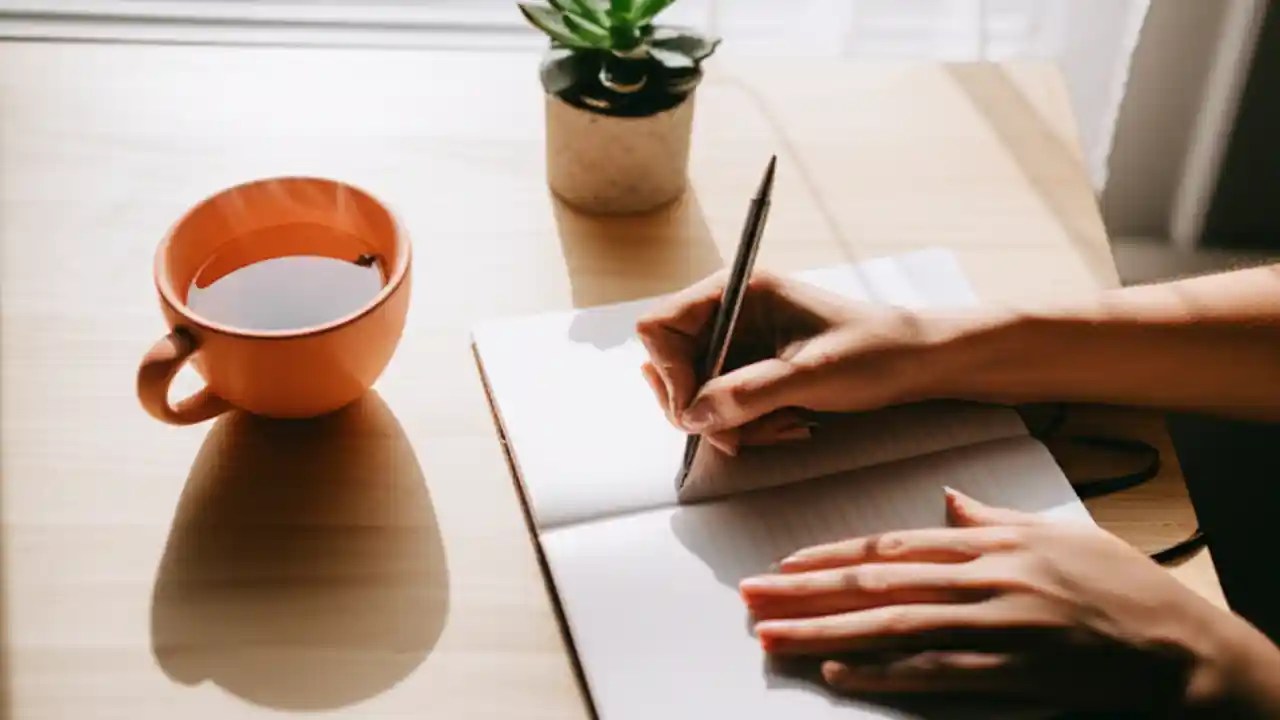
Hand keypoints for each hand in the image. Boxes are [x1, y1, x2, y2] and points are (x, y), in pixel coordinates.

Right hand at [635, 270, 942, 453]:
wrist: (918, 364)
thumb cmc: (874, 352)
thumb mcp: (809, 375)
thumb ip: (746, 393)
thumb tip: (692, 415)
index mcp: (738, 291)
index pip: (661, 325)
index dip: (669, 372)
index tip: (697, 410)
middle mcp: (730, 313)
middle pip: (671, 364)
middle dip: (700, 406)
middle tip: (735, 434)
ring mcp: (740, 343)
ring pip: (696, 394)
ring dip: (729, 422)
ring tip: (780, 427)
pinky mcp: (753, 370)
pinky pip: (723, 406)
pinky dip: (745, 425)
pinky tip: (785, 425)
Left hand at [739, 488, 1279, 715]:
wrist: (1181, 649)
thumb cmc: (1122, 589)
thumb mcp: (1059, 534)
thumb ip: (994, 519)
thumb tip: (948, 500)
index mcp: (990, 544)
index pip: (891, 544)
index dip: (831, 554)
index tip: (785, 563)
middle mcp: (983, 581)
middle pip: (875, 582)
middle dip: (805, 591)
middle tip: (751, 596)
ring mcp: (995, 629)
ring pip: (891, 627)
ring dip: (825, 632)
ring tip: (774, 636)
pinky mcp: (1010, 676)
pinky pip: (933, 675)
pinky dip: (883, 675)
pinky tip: (839, 675)